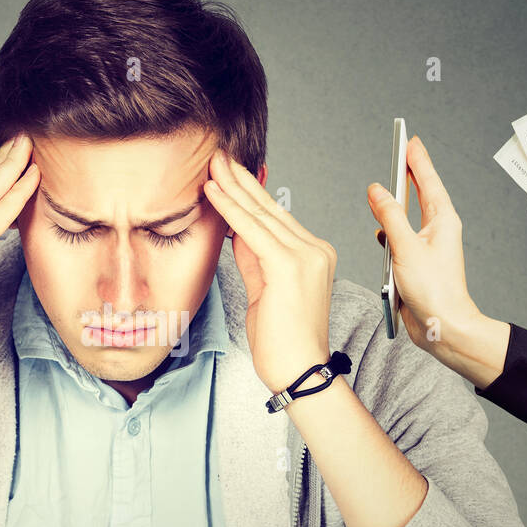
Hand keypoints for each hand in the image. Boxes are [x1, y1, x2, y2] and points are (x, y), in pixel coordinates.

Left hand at [203, 148, 336, 393]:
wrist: (299, 370)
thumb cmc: (283, 342)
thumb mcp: (263, 290)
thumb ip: (253, 259)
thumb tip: (236, 233)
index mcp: (312, 255)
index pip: (275, 217)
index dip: (249, 194)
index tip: (229, 174)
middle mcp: (314, 250)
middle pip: (269, 208)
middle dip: (240, 180)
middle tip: (219, 156)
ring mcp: (306, 255)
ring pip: (260, 214)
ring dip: (232, 187)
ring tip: (212, 166)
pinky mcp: (289, 265)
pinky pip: (252, 230)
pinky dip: (230, 209)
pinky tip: (214, 192)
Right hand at [367, 136, 483, 344]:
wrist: (442, 325)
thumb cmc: (434, 290)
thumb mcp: (406, 248)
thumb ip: (389, 216)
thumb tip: (376, 191)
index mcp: (442, 220)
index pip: (428, 181)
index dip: (417, 159)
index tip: (410, 140)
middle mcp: (436, 230)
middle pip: (420, 194)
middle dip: (409, 174)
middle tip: (402, 153)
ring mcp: (426, 247)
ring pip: (407, 217)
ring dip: (396, 205)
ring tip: (388, 187)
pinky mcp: (416, 263)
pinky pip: (400, 239)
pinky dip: (389, 233)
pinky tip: (380, 233)